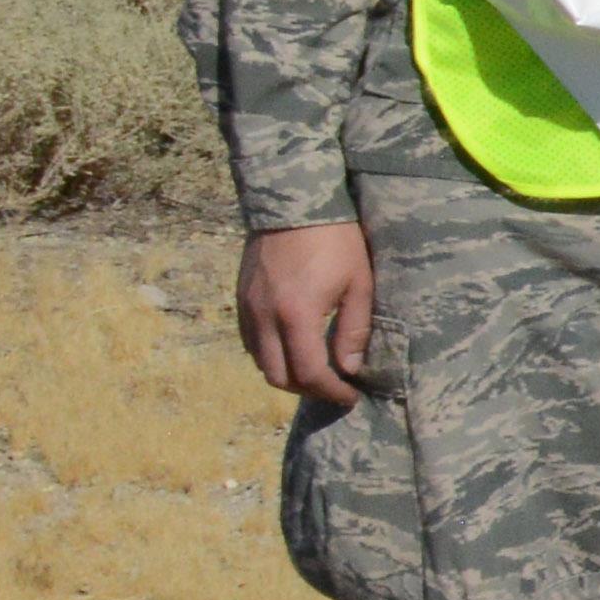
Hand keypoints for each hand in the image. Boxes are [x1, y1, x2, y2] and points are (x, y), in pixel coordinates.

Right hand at [236, 220, 372, 403]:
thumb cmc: (336, 241)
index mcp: (296, 315)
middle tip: (334, 387)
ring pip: (259, 361)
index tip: (350, 396)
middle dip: (307, 389)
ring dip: (286, 373)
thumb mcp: (359, 284)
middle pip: (277, 376)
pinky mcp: (240, 298)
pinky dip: (270, 354)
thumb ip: (353, 330)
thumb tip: (349, 369)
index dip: (331, 391)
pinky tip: (294, 347)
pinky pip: (250, 342)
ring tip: (317, 370)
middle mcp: (264, 316)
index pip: (309, 373)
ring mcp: (247, 308)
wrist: (294, 202)